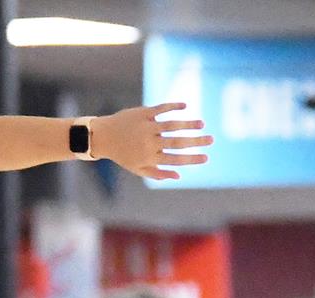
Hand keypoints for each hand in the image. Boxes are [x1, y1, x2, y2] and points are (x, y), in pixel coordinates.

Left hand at [93, 103, 213, 181]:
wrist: (103, 136)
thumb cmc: (122, 154)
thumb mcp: (138, 168)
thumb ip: (158, 173)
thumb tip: (179, 175)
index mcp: (150, 157)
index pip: (175, 159)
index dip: (192, 159)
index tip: (206, 157)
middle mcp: (150, 142)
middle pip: (177, 142)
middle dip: (196, 142)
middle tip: (211, 140)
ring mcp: (147, 126)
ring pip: (171, 125)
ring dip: (188, 124)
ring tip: (202, 124)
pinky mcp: (143, 113)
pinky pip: (161, 109)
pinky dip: (173, 106)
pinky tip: (185, 106)